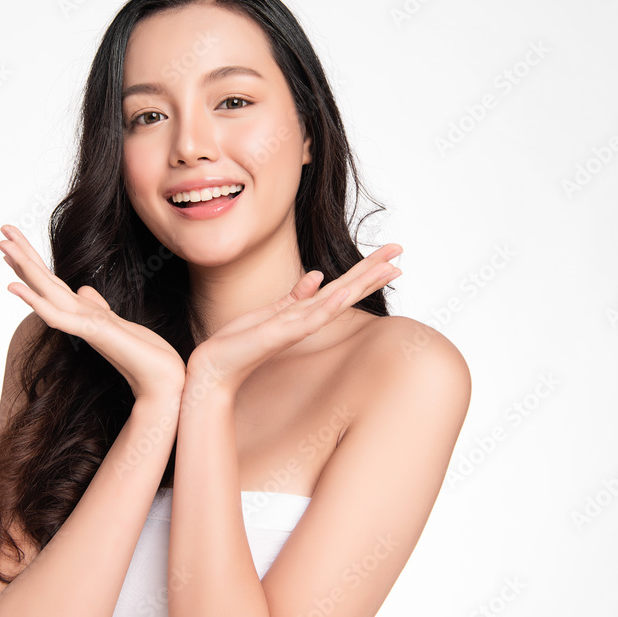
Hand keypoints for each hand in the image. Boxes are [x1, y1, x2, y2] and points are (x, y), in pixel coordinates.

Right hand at [0, 224, 186, 402]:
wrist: (160, 378)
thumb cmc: (140, 352)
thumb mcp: (114, 320)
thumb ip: (95, 305)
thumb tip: (84, 289)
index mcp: (80, 311)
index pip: (50, 282)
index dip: (31, 261)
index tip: (11, 240)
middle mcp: (76, 316)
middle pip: (44, 280)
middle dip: (23, 255)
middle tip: (2, 230)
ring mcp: (82, 324)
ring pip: (45, 292)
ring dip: (24, 269)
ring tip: (3, 246)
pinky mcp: (92, 333)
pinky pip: (57, 316)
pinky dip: (36, 302)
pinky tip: (17, 288)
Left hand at [185, 244, 402, 395]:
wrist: (216, 366)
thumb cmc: (241, 341)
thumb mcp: (272, 311)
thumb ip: (296, 294)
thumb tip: (318, 274)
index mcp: (305, 311)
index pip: (342, 285)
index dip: (366, 269)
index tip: (391, 254)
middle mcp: (307, 318)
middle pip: (348, 289)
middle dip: (373, 270)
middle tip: (400, 250)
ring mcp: (297, 327)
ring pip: (338, 301)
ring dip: (363, 284)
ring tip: (389, 268)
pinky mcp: (282, 334)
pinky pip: (311, 318)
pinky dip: (329, 307)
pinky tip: (344, 294)